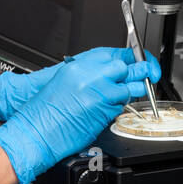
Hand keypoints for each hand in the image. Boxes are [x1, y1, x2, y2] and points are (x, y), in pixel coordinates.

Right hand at [0, 48, 160, 183]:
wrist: (35, 129)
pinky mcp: (104, 113)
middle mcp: (94, 75)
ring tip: (128, 95)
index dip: (136, 57)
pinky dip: (119, 109)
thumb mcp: (67, 78)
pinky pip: (121, 108)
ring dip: (135, 92)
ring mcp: (101, 94)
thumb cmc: (45, 107)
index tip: (143, 61)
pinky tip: (107, 111)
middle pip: (131, 68)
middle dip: (142, 73)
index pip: (119, 54)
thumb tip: (113, 71)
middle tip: (148, 76)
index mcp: (84, 64)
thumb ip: (91, 72)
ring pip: (132, 89)